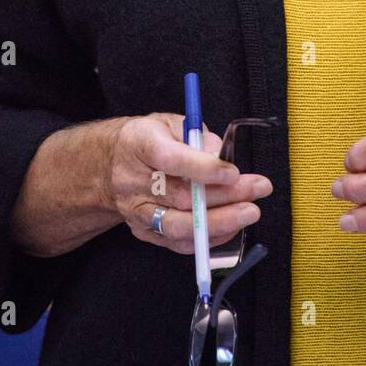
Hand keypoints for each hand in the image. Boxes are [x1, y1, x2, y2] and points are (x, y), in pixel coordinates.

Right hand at [106, 113, 272, 252]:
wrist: (108, 166)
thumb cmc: (147, 140)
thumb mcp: (170, 123)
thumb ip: (198, 136)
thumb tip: (222, 156)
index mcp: (139, 145)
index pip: (170, 160)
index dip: (203, 169)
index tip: (233, 173)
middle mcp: (133, 181)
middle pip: (181, 197)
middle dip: (225, 197)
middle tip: (257, 191)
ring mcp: (137, 211)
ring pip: (179, 226)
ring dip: (220, 223)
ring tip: (249, 213)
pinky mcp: (143, 232)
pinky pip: (178, 243)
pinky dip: (208, 238)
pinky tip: (231, 226)